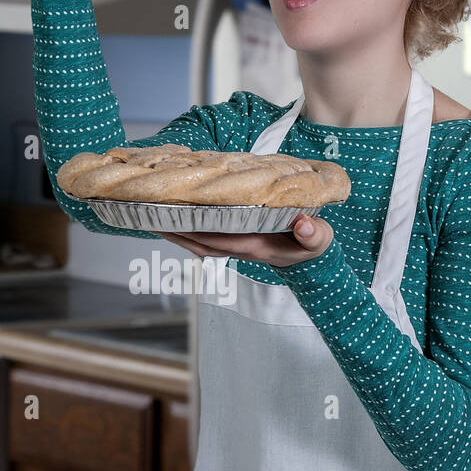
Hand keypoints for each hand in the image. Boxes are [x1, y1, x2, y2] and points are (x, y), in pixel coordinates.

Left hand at [161, 214, 333, 267]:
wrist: (309, 254)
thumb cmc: (311, 244)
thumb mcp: (319, 239)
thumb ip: (313, 234)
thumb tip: (304, 224)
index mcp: (256, 246)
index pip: (222, 239)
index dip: (200, 230)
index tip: (179, 218)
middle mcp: (240, 248)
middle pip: (201, 244)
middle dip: (176, 233)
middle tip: (151, 216)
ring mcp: (235, 247)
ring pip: (198, 244)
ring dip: (175, 234)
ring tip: (152, 217)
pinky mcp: (233, 241)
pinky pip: (204, 239)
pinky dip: (186, 231)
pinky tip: (172, 219)